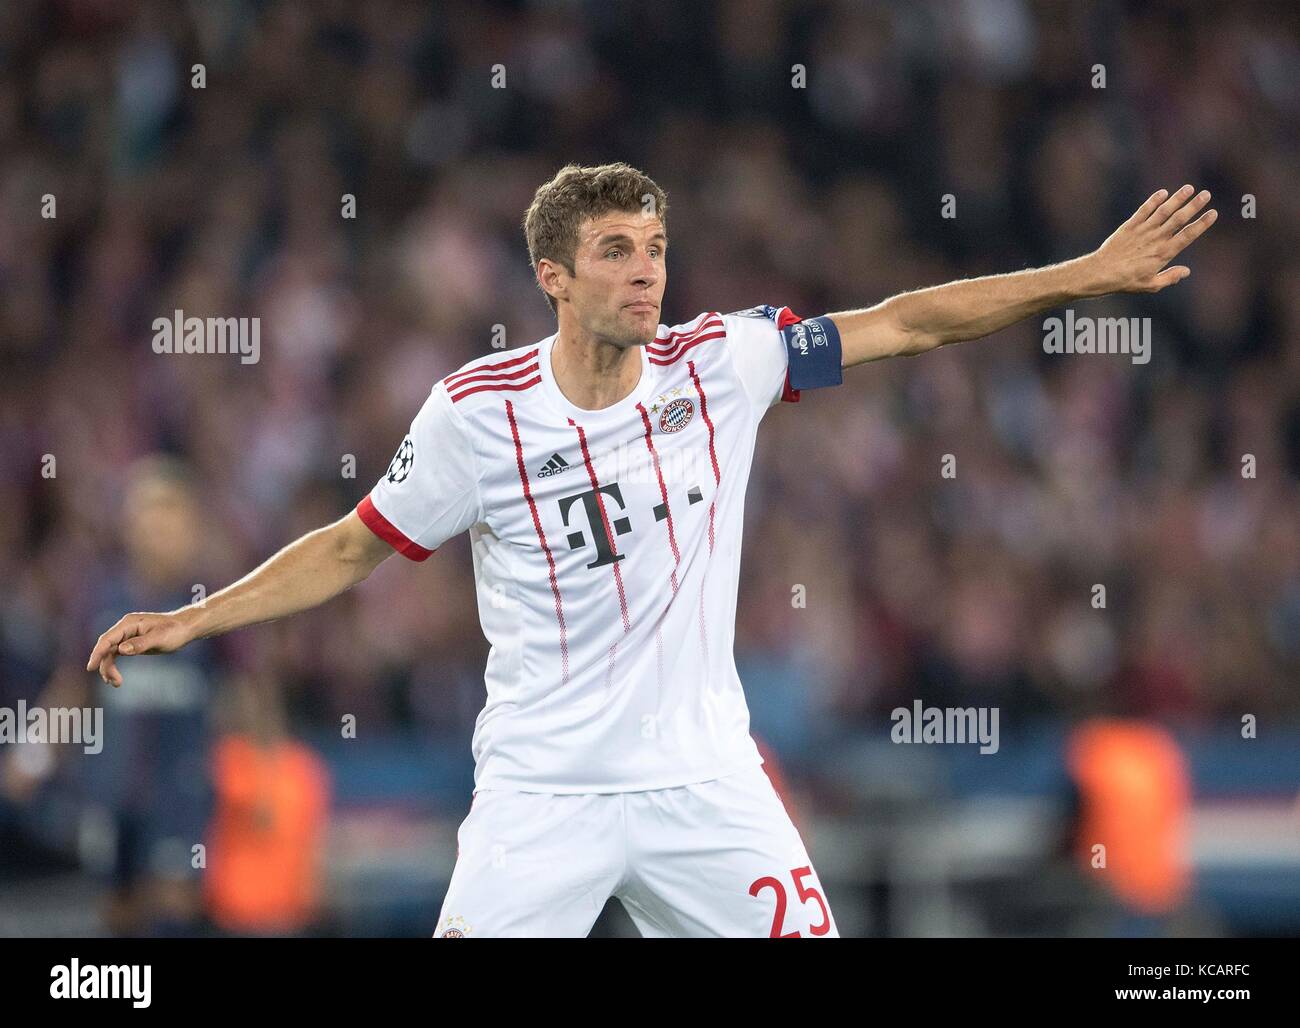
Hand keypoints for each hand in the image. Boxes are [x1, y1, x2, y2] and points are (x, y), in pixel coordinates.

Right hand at [85, 609, 197, 685]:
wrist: (185, 628)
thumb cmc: (174, 630)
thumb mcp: (160, 638)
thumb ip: (141, 644)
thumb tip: (121, 650)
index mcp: (129, 623)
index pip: (107, 639)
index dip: (97, 653)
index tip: (90, 667)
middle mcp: (125, 628)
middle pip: (106, 647)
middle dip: (105, 665)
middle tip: (113, 682)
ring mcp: (127, 635)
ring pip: (110, 653)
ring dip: (109, 668)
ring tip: (116, 684)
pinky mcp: (131, 643)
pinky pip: (116, 654)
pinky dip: (114, 665)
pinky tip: (116, 678)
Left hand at [1086, 185, 1217, 294]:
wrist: (1101, 273)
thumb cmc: (1126, 282)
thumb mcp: (1151, 285)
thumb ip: (1170, 277)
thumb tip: (1186, 271)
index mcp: (1164, 253)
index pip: (1187, 235)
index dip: (1201, 224)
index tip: (1213, 213)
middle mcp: (1156, 239)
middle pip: (1178, 219)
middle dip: (1194, 206)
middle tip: (1206, 194)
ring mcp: (1143, 231)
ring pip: (1163, 211)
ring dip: (1177, 199)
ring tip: (1189, 188)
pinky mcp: (1129, 226)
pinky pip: (1143, 210)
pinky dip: (1153, 201)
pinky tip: (1163, 193)